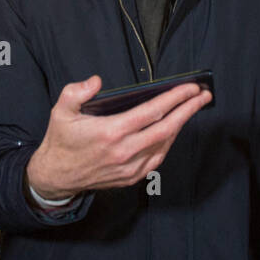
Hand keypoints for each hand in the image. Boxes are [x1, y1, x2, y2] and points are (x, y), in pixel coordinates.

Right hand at [25, 75, 212, 198]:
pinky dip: (168, 143)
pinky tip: (173, 130)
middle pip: (167, 129)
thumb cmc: (61, 140)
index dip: (174, 98)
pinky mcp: (130, 178)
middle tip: (203, 96)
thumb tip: (96, 81)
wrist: (56, 176)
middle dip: (188, 110)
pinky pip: (157, 159)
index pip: (151, 112)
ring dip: (181, 126)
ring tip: (191, 108)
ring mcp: (129, 167)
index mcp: (110, 132)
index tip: (190, 88)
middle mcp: (124, 151)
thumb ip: (76, 92)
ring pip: (164, 145)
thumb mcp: (61, 111)